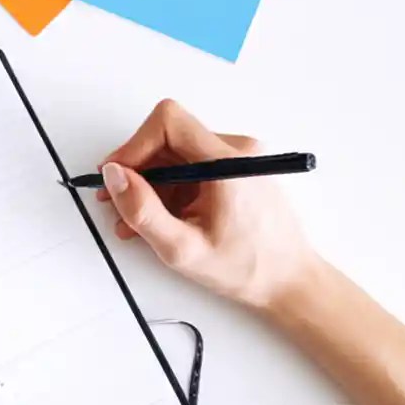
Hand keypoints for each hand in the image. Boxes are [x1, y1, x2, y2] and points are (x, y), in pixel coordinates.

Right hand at [98, 100, 316, 309]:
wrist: (291, 282)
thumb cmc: (248, 269)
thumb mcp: (183, 249)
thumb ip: (142, 211)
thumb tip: (114, 177)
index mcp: (228, 162)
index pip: (168, 122)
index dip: (134, 145)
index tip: (117, 175)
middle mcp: (237, 150)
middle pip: (168, 138)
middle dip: (137, 171)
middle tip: (118, 202)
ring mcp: (238, 159)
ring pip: (175, 154)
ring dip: (150, 185)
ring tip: (139, 223)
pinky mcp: (236, 169)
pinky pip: (190, 167)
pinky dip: (169, 190)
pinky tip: (163, 220)